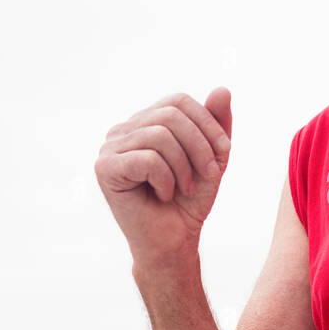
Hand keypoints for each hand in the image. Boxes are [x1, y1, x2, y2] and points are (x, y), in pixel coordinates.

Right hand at [94, 87, 231, 264]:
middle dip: (199, 146)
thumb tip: (222, 88)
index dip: (207, 122)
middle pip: (170, 115)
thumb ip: (217, 124)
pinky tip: (163, 195)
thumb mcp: (212, 157)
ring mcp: (110, 148)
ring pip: (159, 136)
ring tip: (184, 189)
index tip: (224, 153)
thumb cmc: (189, 201)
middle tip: (209, 175)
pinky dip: (165, 179)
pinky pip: (147, 158)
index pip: (178, 100)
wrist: (173, 241)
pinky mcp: (104, 168)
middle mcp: (123, 130)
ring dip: (184, 167)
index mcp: (145, 122)